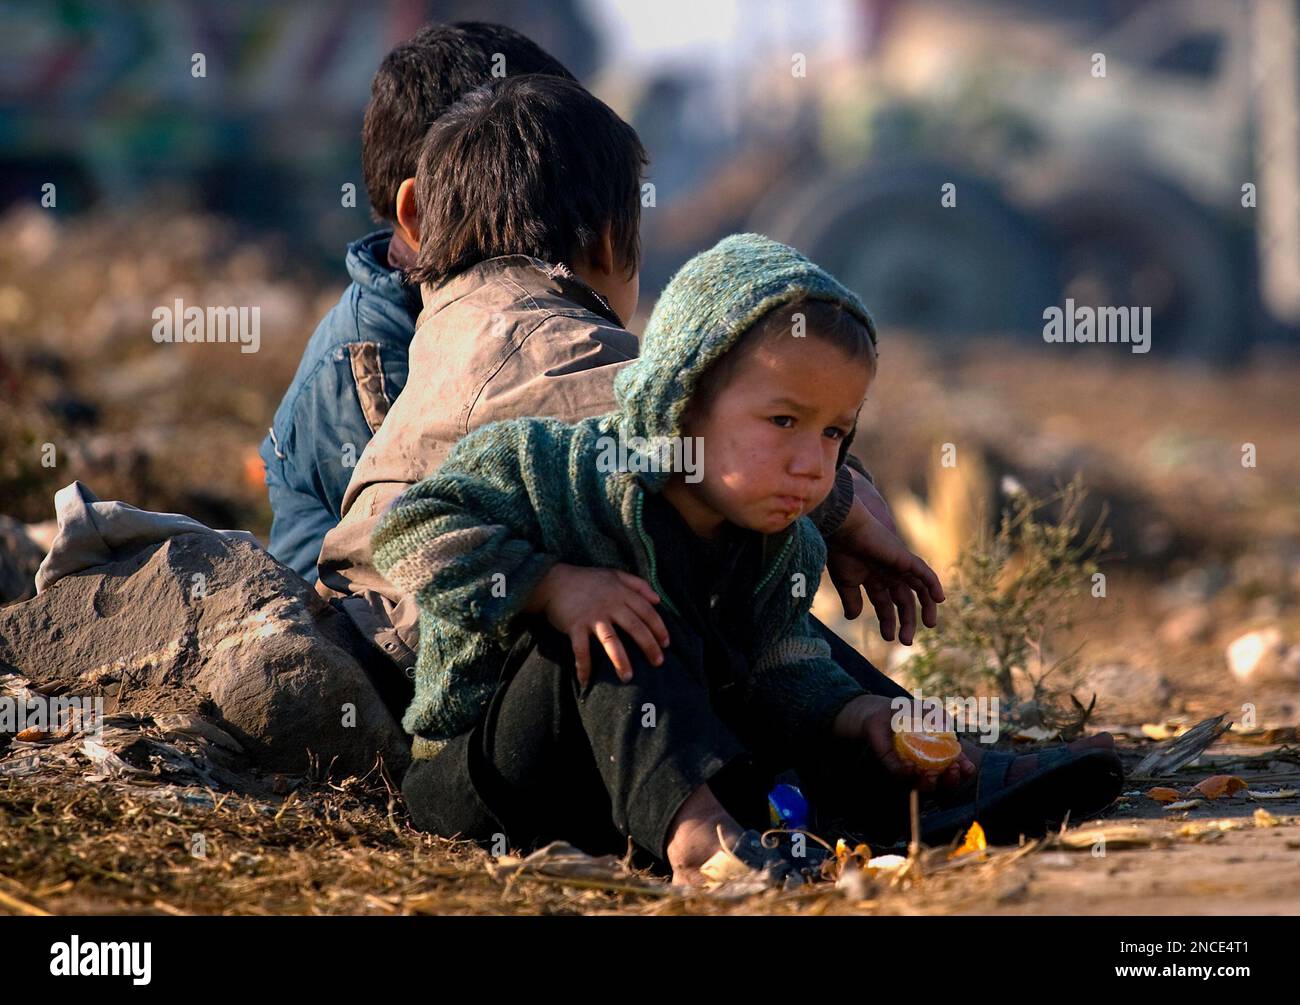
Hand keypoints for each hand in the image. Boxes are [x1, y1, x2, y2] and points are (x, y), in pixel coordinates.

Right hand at [524, 564, 669, 685]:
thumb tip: (657, 599)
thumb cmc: (586, 579)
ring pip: (611, 641)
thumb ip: (637, 584)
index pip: (647, 611)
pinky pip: (581, 649)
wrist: (553, 580)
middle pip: (635, 627)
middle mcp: (610, 604)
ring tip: (628, 677)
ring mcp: (592, 616)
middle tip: (658, 663)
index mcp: (621, 592)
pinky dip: (583, 665)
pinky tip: (585, 680)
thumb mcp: (614, 574)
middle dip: (649, 646)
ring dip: (621, 660)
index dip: (659, 628)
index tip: (666, 644)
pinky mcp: (575, 625)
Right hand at [827, 474, 943, 643]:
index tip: (889, 638)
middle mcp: (889, 573)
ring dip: (926, 607)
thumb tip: (853, 618)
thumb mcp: (846, 582)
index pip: (886, 604)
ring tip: (930, 625)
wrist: (843, 528)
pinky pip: (925, 573)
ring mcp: (899, 566)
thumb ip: (852, 600)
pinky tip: (939, 600)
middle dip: (906, 621)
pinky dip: (933, 585)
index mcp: (874, 579)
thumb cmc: (841, 551)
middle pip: (904, 601)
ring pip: (919, 589)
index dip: (888, 621)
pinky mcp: (905, 558)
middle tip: (906, 641)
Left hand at [831, 694, 974, 791]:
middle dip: (951, 781)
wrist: (880, 713)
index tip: (968, 767)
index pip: (956, 769)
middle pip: (944, 785)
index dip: (964, 771)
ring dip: (930, 783)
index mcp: (940, 757)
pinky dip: (907, 774)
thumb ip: (938, 716)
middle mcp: (927, 769)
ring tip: (932, 772)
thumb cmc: (908, 713)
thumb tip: (946, 727)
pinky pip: (901, 777)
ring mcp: (910, 772)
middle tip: (953, 769)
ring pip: (924, 787)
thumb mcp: (925, 711)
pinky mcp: (892, 769)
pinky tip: (910, 765)